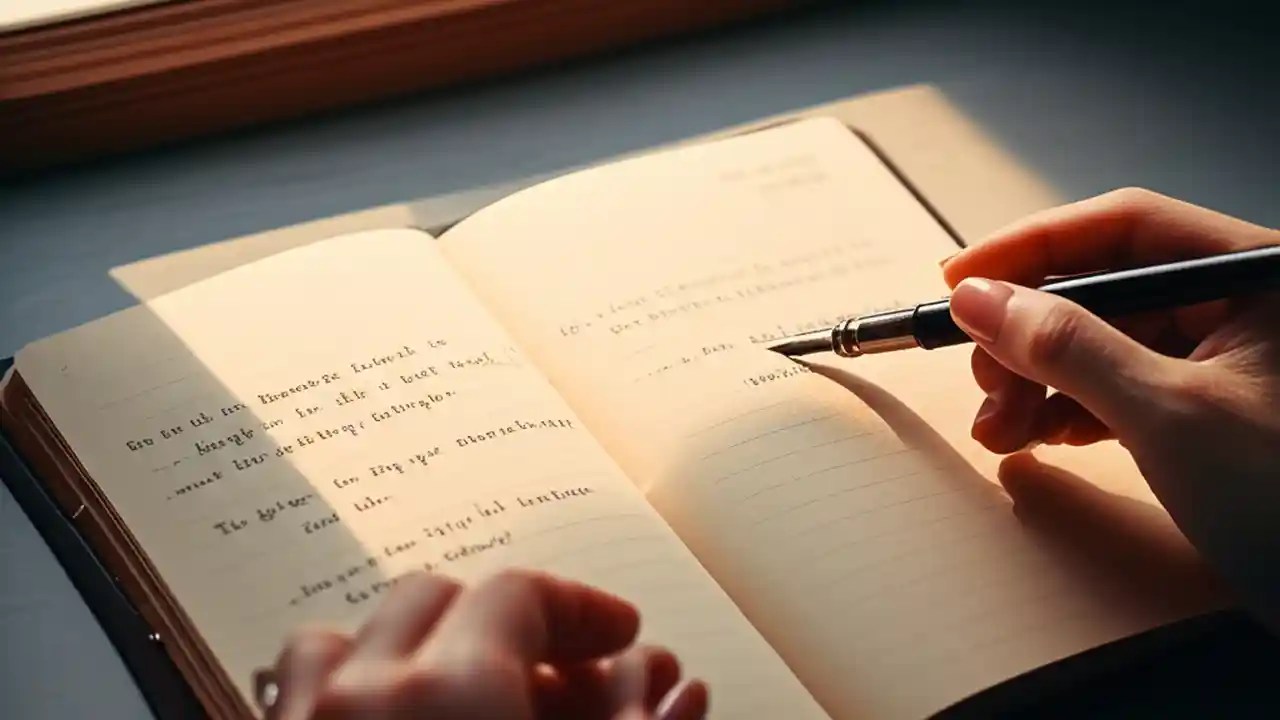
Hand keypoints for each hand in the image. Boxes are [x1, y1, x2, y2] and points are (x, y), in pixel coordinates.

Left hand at [255, 569, 706, 719]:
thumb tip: (675, 684)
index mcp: (449, 697)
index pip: (521, 593)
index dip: (583, 606)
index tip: (620, 636)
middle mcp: (358, 700)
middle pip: (436, 598)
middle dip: (506, 628)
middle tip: (562, 677)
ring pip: (346, 639)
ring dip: (412, 650)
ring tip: (466, 690)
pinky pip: (290, 695)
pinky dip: (345, 690)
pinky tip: (394, 718)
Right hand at [940, 188, 1279, 628]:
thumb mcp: (1168, 416)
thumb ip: (1069, 348)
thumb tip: (981, 300)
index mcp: (1255, 274)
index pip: (1124, 228)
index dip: (1031, 247)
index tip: (960, 280)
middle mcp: (1238, 304)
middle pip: (1103, 289)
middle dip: (1028, 336)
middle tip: (984, 379)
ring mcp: (1221, 358)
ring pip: (1100, 342)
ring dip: (1037, 381)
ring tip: (1002, 427)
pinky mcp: (1202, 409)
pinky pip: (1115, 386)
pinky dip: (1066, 409)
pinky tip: (1036, 434)